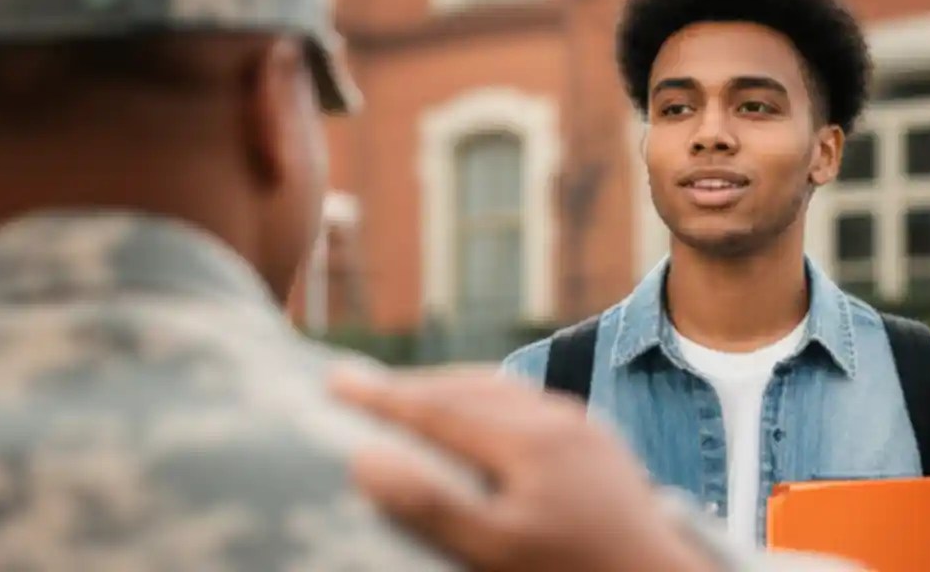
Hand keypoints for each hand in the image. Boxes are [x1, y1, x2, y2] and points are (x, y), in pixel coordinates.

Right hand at [330, 365, 718, 571]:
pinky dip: (487, 399)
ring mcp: (581, 423)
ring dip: (449, 387)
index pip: (437, 407)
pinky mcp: (597, 437)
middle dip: (411, 385)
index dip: (380, 395)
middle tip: (360, 386)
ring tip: (410, 396)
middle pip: (467, 388)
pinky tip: (478, 416)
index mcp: (528, 440)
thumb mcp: (498, 552)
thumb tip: (366, 458)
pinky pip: (529, 401)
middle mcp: (556, 416)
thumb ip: (432, 505)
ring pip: (501, 388)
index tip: (332, 379)